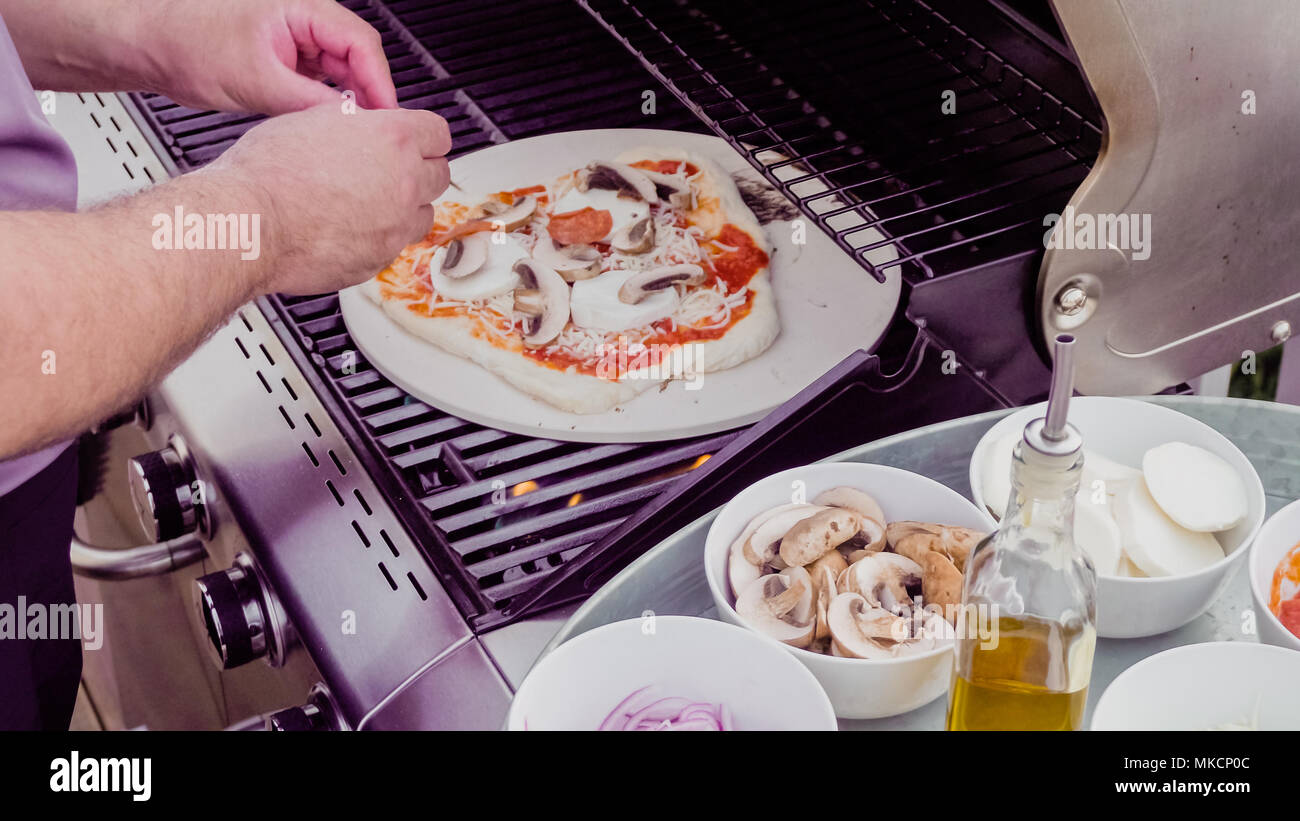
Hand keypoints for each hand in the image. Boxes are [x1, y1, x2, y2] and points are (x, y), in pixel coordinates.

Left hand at [144, 0, 397, 113]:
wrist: (146, 46)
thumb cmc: (185, 42)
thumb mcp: (257, 81)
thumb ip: (310, 104)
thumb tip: (348, 124)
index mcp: (302, 9)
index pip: (362, 45)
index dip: (380, 84)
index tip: (387, 118)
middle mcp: (303, 21)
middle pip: (357, 59)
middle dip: (366, 96)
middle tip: (371, 134)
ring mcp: (294, 41)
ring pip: (340, 74)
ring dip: (345, 103)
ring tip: (346, 134)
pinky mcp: (284, 62)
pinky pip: (319, 84)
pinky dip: (324, 106)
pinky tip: (322, 128)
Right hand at [206, 104, 450, 294]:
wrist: (249, 223)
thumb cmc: (267, 173)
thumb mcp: (311, 119)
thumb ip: (353, 123)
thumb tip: (362, 123)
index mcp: (392, 139)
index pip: (439, 133)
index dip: (424, 137)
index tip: (417, 141)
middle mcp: (404, 184)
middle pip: (439, 175)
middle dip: (419, 171)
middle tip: (393, 171)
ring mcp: (395, 227)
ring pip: (424, 216)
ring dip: (406, 209)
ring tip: (369, 203)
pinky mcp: (379, 260)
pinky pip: (393, 247)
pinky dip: (378, 238)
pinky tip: (348, 229)